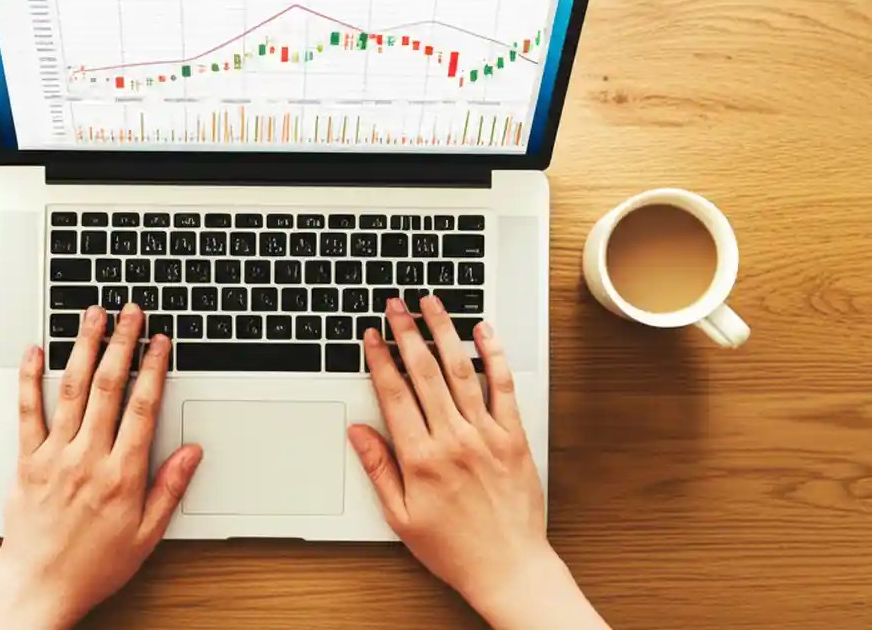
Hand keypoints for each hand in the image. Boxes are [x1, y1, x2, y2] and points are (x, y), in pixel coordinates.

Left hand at [0, 304, 201, 629]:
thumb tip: (192, 452)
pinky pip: (27, 411)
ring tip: (92, 316)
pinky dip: (30, 378)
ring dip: (83, 347)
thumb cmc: (93, 566)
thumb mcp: (147, 535)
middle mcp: (87, 457)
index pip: (142, 407)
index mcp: (121, 474)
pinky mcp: (27, 460)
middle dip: (122, 343)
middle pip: (107, 386)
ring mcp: (54, 455)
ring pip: (70, 389)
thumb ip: (170, 488)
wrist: (38, 586)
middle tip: (131, 312)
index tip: (161, 342)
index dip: (154, 368)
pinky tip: (34, 350)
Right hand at [349, 296, 607, 629]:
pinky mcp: (514, 437)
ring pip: (461, 371)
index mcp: (421, 458)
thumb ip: (378, 468)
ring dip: (444, 332)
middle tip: (396, 305)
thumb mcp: (400, 516)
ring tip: (432, 304)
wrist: (508, 567)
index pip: (394, 394)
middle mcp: (454, 439)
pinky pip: (503, 387)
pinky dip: (493, 356)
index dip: (379, 359)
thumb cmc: (454, 547)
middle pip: (424, 372)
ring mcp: (487, 435)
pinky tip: (484, 332)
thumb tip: (358, 432)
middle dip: (407, 332)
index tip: (371, 336)